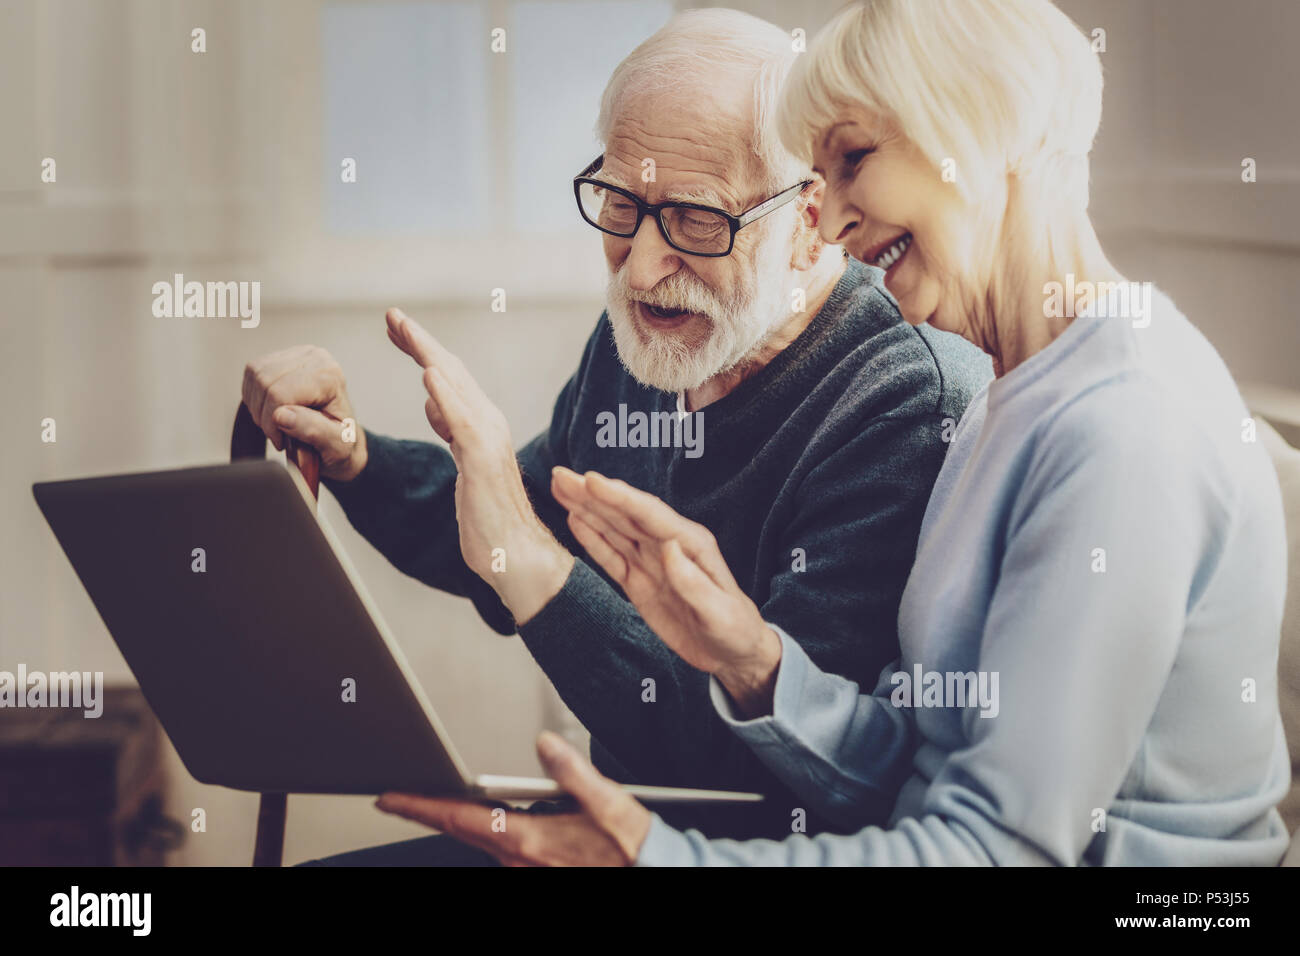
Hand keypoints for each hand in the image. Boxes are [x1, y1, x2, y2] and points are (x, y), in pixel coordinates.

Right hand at [241, 345, 368, 480]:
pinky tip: (271, 410)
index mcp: (329, 376)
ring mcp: (297, 354)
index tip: (281, 440)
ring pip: (255, 376)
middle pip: (265, 382)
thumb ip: (312, 430)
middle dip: (264, 415)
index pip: (280, 393)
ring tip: (276, 423)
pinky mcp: (281, 357)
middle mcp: (315, 359)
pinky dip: (254, 396)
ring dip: (258, 406)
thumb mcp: (336, 445)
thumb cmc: (340, 440)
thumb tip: (281, 415)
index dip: (272, 422)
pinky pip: (252, 373)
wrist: (341, 435)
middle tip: (278, 432)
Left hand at [376, 731, 651, 866]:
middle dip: (431, 812)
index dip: (420, 806)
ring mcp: (527, 874)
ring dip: (462, 824)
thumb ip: (574, 772)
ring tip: (442, 805)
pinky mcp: (539, 876)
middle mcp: (521, 861)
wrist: (659, 877)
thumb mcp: (611, 801)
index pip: (460, 818)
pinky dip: (490, 837)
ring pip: (483, 843)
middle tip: (399, 798)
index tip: (389, 797)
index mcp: (530, 838)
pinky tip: (497, 827)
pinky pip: (504, 855)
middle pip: (463, 831)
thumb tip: (544, 744)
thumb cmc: (636, 848)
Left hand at [385, 308, 572, 624]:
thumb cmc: (490, 519)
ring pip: (455, 385)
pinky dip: (445, 395)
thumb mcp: (462, 466)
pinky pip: (461, 421)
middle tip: (392, 315)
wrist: (517, 555)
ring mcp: (487, 439)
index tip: (396, 328)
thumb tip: (433, 403)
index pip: (448, 378)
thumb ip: (451, 433)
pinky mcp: (483, 460)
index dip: (422, 350)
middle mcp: (488, 423)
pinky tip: (427, 374)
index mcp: (480, 425)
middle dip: (420, 341)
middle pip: (450, 371)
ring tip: (403, 329)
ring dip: (428, 353)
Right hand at [550, 467, 781, 716]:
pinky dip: (592, 538)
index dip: (618, 497)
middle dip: (592, 493)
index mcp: (690, 543)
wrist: (733, 653)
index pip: (649, 514)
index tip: (591, 480)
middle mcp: (668, 545)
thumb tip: (670, 548)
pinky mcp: (639, 582)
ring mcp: (651, 562)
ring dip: (586, 508)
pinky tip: (575, 519)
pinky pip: (611, 556)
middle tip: (561, 474)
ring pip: (613, 529)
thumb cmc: (734, 629)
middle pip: (624, 513)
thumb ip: (693, 582)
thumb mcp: (719, 612)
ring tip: (560, 487)